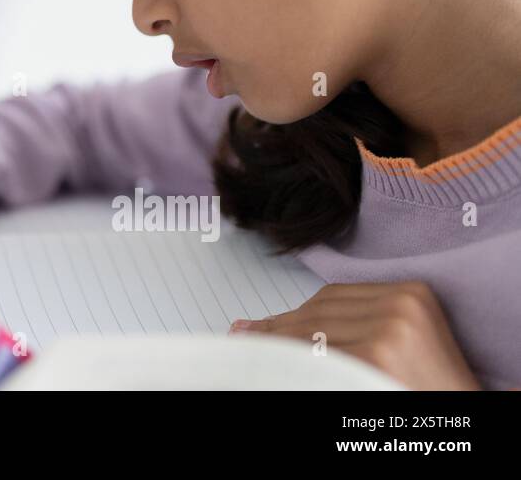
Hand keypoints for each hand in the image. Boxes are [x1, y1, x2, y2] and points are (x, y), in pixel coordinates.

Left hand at [230, 281, 480, 389]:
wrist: (468, 417)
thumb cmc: (431, 388)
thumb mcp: (401, 343)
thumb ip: (349, 325)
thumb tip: (258, 326)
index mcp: (411, 292)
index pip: (328, 300)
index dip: (288, 316)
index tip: (254, 327)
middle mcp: (400, 304)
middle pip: (315, 315)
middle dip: (276, 332)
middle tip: (242, 340)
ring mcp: (388, 330)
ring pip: (310, 336)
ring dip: (277, 349)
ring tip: (250, 358)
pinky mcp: (375, 357)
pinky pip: (315, 361)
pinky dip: (290, 368)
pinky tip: (271, 373)